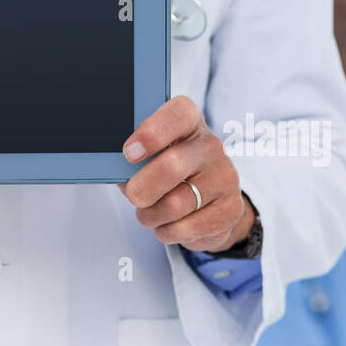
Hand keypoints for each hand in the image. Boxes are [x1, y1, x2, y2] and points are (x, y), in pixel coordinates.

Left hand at [119, 96, 252, 252]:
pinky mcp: (230, 209)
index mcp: (190, 124)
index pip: (179, 114)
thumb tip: (115, 170)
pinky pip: (186, 228)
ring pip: (174, 205)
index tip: (129, 152)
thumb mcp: (150, 158)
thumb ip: (133, 159)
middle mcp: (211, 147)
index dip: (152, 132)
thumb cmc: (170, 176)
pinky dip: (168, 232)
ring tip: (152, 213)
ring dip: (151, 216)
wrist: (209, 204)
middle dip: (141, 189)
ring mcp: (225, 178)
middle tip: (135, 195)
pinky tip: (171, 224)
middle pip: (171, 167)